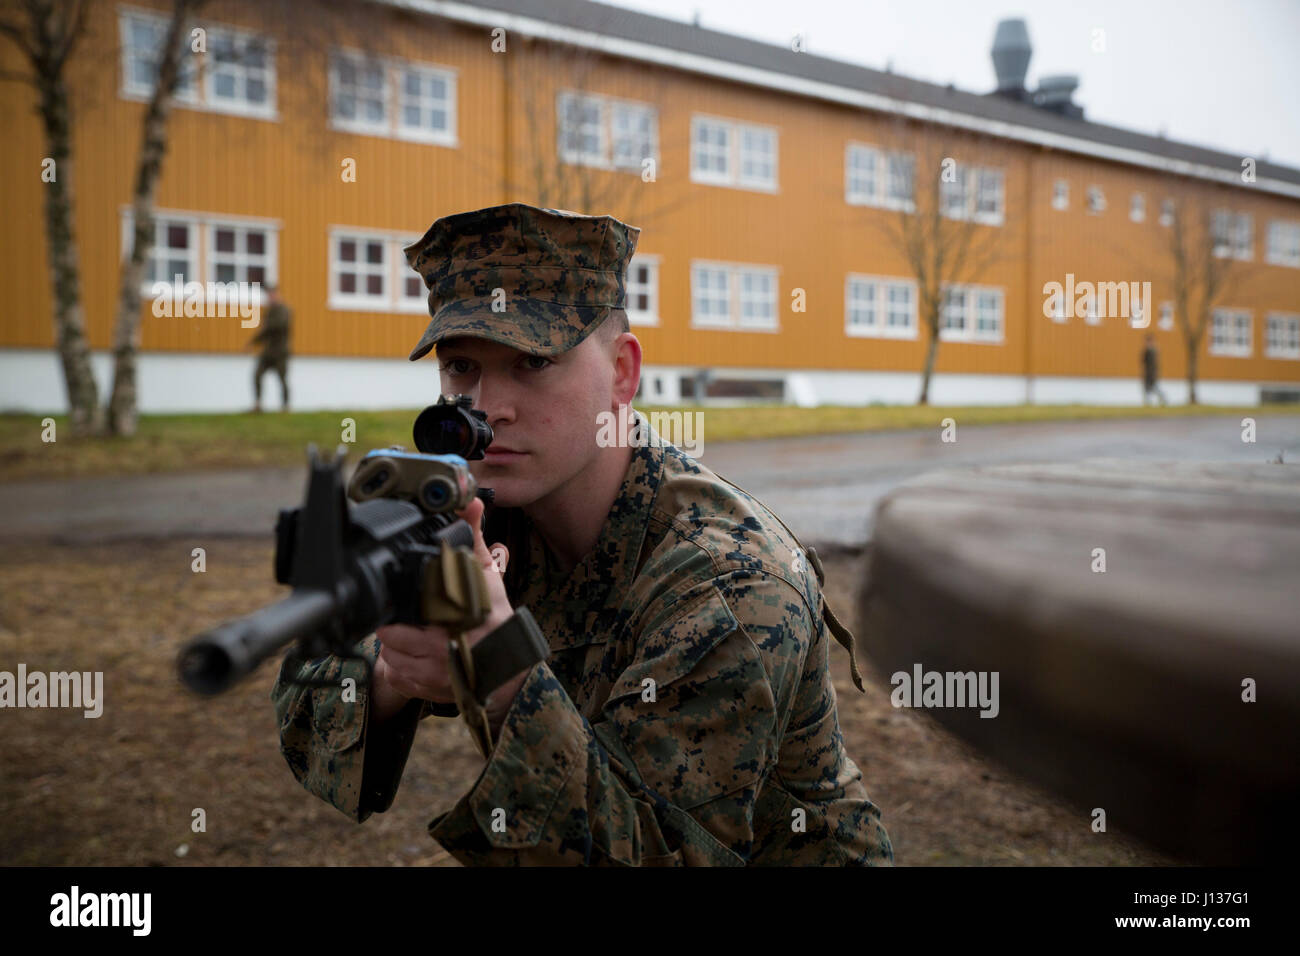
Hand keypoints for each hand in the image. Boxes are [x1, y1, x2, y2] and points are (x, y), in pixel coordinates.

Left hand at [371, 497, 524, 732]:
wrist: (512, 666)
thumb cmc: (496, 618)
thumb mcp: (485, 576)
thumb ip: (472, 539)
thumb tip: (470, 502)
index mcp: (450, 620)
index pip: (399, 616)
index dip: (396, 608)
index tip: (404, 601)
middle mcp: (440, 651)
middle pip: (389, 638)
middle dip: (394, 626)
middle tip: (406, 617)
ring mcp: (434, 676)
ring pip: (391, 659)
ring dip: (396, 648)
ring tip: (411, 636)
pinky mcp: (430, 692)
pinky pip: (399, 679)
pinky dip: (402, 668)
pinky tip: (416, 656)